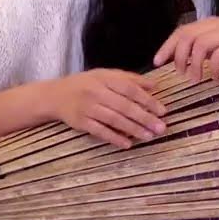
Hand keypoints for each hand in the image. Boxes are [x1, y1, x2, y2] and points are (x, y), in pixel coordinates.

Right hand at [45, 69, 166, 148]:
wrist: (55, 95)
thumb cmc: (85, 84)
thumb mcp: (105, 75)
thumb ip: (129, 79)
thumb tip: (154, 85)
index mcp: (104, 79)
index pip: (130, 89)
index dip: (147, 100)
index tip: (162, 110)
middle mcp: (96, 92)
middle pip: (124, 106)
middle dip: (144, 118)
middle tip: (160, 127)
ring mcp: (87, 108)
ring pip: (114, 120)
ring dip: (133, 129)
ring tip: (148, 136)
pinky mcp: (81, 122)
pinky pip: (100, 131)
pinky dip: (114, 138)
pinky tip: (127, 144)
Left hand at [153, 17, 218, 81]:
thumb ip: (204, 51)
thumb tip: (181, 62)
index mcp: (212, 24)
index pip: (182, 31)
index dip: (167, 46)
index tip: (157, 62)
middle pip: (187, 36)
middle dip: (177, 56)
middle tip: (178, 74)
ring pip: (200, 44)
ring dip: (193, 64)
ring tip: (195, 79)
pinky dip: (213, 68)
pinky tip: (214, 78)